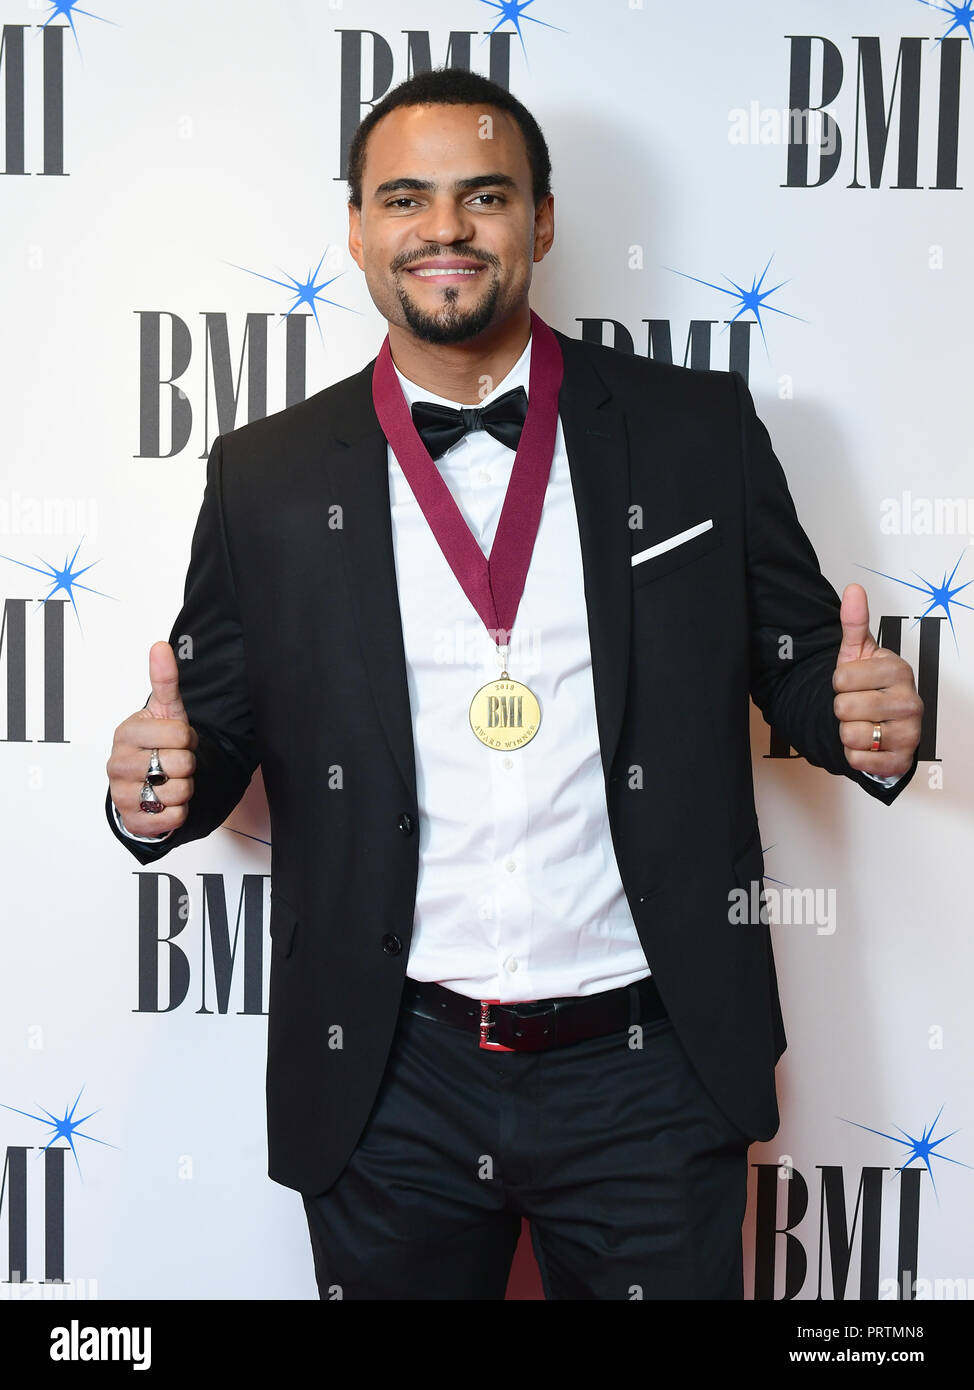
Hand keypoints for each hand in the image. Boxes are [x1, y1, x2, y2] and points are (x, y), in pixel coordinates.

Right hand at [106, 641, 197, 835]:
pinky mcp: (132, 821)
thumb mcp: (165, 712)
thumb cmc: (158, 745)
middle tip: (175, 762)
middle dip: (189, 764)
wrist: (147, 784)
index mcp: (126, 733)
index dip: (190, 738)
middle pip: (181, 764)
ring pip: (180, 791)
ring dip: (186, 789)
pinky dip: (181, 812)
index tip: (179, 739)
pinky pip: (174, 817)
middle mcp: (117, 763)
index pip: (180, 734)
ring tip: (171, 781)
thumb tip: (160, 646)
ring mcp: (122, 794)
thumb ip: (164, 681)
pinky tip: (168, 801)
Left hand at [832, 584, 922, 777]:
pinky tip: (866, 744)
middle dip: (841, 709)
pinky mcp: (902, 759)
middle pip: (844, 708)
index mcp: (898, 670)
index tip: (851, 682)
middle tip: (856, 705)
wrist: (882, 722)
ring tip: (862, 724)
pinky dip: (854, 755)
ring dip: (847, 733)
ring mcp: (910, 731)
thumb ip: (854, 623)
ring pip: (851, 735)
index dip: (838, 683)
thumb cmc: (869, 686)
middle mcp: (910, 700)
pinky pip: (859, 761)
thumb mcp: (858, 653)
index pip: (842, 679)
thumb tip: (853, 590)